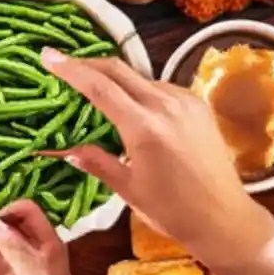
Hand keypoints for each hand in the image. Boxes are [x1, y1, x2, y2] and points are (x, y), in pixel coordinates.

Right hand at [39, 49, 273, 265]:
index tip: (48, 55)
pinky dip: (139, 89)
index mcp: (144, 127)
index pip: (99, 87)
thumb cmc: (173, 211)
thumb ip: (97, 162)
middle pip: (118, 70)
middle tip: (63, 63)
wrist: (226, 219)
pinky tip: (132, 104)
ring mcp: (186, 102)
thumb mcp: (128, 189)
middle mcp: (166, 105)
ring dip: (115, 77)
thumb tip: (68, 150)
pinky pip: (161, 87)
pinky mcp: (198, 106)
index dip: (71, 69)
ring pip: (140, 77)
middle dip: (88, 63)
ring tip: (95, 87)